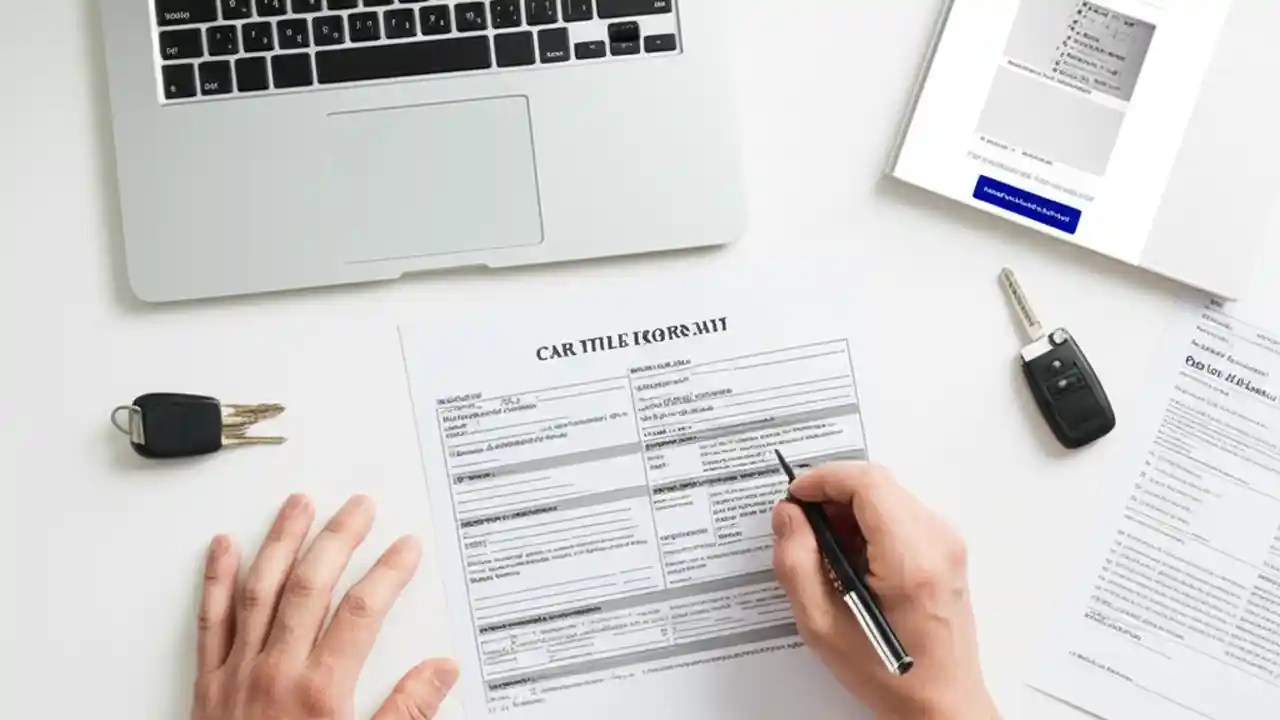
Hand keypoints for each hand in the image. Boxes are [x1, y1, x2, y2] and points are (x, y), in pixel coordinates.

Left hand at [192, 494, 458, 719]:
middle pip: (311, 586)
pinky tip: (223, 546)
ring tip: (298, 505)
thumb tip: (441, 670)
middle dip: (338, 538)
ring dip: (281, 541)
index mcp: (321, 692)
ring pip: (260, 589)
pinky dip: (215, 578)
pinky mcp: (206, 684)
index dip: (388, 572)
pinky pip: (210, 620)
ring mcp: (237, 673)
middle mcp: (277, 672)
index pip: (362, 611)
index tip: (406, 547)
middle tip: (359, 506)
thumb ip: (405, 713)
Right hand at [771, 464, 996, 719]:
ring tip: (828, 549)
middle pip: (877, 483)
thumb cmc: (889, 674)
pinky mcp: (947, 550)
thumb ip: (796, 562)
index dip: (823, 479)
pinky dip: (870, 521)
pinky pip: (902, 512)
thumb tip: (788, 515)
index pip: (867, 484)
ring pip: (888, 494)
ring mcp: (947, 544)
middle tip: (804, 526)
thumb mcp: (822, 624)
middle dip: (833, 493)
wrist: (942, 703)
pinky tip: (854, 557)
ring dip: (850, 508)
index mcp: (910, 560)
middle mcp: (937, 542)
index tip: (795, 495)